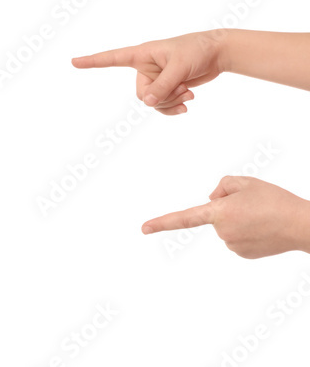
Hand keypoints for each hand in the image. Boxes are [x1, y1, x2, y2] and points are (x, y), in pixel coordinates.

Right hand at [72, 31, 227, 113]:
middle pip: (141, 93)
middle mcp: (145, 67)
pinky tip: (189, 102)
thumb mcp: (179, 68)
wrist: (218, 53)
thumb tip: (146, 103)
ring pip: (153, 102)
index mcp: (142, 54)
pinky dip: (174, 107)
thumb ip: (162, 85)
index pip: (112, 58)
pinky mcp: (167, 86)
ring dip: (171, 101)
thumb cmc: (197, 51)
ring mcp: (156, 78)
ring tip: (189, 92)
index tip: (74, 62)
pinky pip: (162, 105)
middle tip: (182, 88)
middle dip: (161, 97)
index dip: (92, 61)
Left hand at [142, 176, 309, 258]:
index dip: (162, 223)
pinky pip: (237, 237)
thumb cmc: (274, 200)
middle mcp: (221, 232)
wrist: (302, 225)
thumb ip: (221, 186)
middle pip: (216, 215)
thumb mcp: (245, 182)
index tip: (143, 228)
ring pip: (227, 226)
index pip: (184, 218)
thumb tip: (211, 200)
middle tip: (254, 205)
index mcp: (217, 213)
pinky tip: (263, 228)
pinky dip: (246, 231)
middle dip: (228, 208)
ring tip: (261, 216)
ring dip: (239, 220)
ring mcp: (232, 245)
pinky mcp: (244, 254)